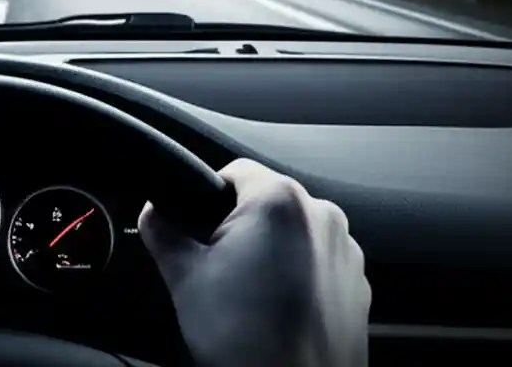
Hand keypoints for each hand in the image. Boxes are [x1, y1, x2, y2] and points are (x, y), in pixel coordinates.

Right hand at [139, 158, 369, 366]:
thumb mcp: (185, 278)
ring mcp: (347, 251)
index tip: (199, 231)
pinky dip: (297, 276)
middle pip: (265, 202)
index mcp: (280, 201)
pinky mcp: (358, 283)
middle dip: (239, 228)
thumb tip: (153, 213)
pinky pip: (318, 262)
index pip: (233, 170)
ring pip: (293, 233)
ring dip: (270, 252)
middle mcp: (323, 216)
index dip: (207, 199)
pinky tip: (276, 309)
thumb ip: (162, 231)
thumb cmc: (247, 341)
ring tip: (249, 296)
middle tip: (220, 271)